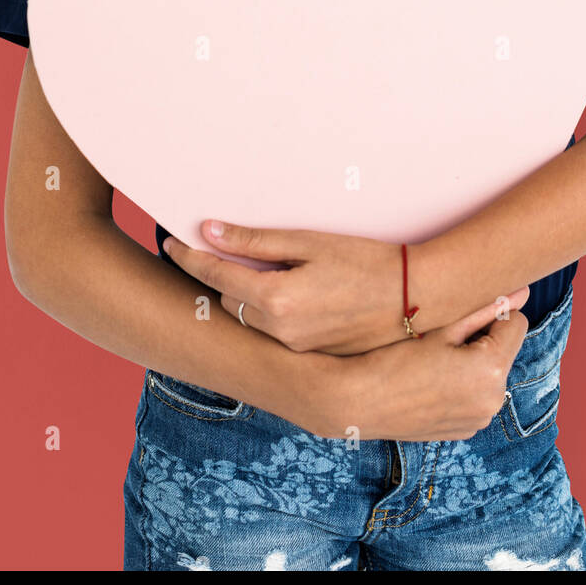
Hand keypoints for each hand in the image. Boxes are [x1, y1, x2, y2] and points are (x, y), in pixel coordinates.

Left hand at [163, 220, 405, 354]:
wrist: (413, 297)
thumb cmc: (365, 261)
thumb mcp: (308, 243)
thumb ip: (255, 240)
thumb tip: (210, 231)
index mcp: (275, 299)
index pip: (214, 275)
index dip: (189, 257)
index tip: (172, 242)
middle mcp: (279, 330)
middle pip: (229, 299)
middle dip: (222, 276)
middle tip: (219, 249)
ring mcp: (294, 347)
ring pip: (250, 317)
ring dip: (247, 295)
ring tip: (260, 269)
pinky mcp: (310, 353)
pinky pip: (275, 331)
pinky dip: (272, 311)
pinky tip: (293, 292)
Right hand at [312, 292, 531, 440]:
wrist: (358, 400)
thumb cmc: (395, 356)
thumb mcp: (442, 327)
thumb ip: (487, 308)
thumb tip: (524, 292)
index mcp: (491, 369)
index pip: (516, 324)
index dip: (492, 315)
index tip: (462, 319)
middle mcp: (493, 400)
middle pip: (503, 351)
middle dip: (482, 341)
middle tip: (442, 341)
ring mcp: (479, 420)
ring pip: (490, 374)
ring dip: (473, 364)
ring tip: (434, 362)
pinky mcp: (465, 431)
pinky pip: (476, 398)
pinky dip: (463, 388)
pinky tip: (432, 383)